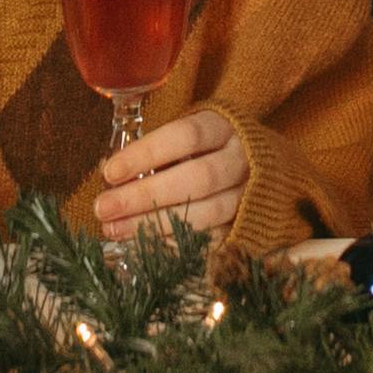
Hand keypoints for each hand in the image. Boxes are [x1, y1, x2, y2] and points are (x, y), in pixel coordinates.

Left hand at [85, 101, 253, 241]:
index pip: (185, 136)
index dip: (147, 154)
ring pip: (205, 214)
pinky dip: (176, 244)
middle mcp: (242, 160)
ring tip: (116, 230)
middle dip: (145, 196)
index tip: (110, 171)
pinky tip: (144, 244)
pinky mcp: (248, 225)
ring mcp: (248, 196)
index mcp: (225, 127)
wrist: (268, 167)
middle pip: (196, 179)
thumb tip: (111, 173)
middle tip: (105, 208)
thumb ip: (159, 150)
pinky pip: (211, 240)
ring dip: (155, 225)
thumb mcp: (192, 132)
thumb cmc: (212, 147)